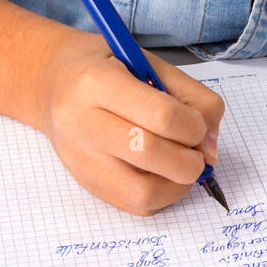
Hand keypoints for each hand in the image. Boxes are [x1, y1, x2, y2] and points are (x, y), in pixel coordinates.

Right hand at [38, 33, 225, 215]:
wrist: (53, 83)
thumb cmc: (108, 67)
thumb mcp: (149, 62)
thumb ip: (190, 97)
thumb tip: (212, 148)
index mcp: (98, 82)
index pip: (161, 115)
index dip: (194, 126)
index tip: (199, 126)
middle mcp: (81, 122)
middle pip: (150, 155)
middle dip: (189, 160)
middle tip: (198, 152)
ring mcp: (79, 158)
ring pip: (142, 192)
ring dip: (178, 185)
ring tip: (183, 165)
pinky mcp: (85, 182)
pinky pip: (133, 204)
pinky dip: (161, 195)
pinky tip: (164, 174)